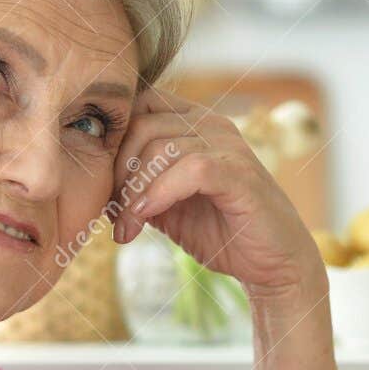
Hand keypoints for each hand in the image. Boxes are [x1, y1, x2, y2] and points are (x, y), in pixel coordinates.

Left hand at [109, 88, 324, 308]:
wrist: (273, 264)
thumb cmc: (222, 232)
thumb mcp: (167, 206)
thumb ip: (138, 185)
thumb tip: (95, 182)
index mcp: (193, 123)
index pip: (138, 105)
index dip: (112, 143)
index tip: (103, 189)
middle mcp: (212, 125)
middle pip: (142, 125)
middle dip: (117, 173)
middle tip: (113, 216)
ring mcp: (229, 146)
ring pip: (161, 148)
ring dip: (134, 192)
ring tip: (127, 228)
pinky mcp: (241, 174)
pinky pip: (191, 169)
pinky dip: (160, 194)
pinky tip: (146, 219)